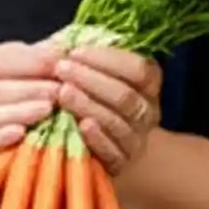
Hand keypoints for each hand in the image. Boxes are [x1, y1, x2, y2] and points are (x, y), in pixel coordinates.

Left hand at [53, 45, 162, 175]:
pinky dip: (97, 139)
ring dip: (89, 106)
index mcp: (148, 83)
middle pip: (126, 96)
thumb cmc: (90, 95)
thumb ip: (82, 56)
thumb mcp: (90, 70)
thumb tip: (59, 44)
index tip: (74, 52)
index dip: (107, 59)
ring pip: (118, 122)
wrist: (101, 145)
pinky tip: (80, 125)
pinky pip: (113, 153)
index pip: (138, 68)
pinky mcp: (121, 163)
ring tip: (62, 93)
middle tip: (61, 69)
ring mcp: (136, 139)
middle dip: (91, 80)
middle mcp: (148, 111)